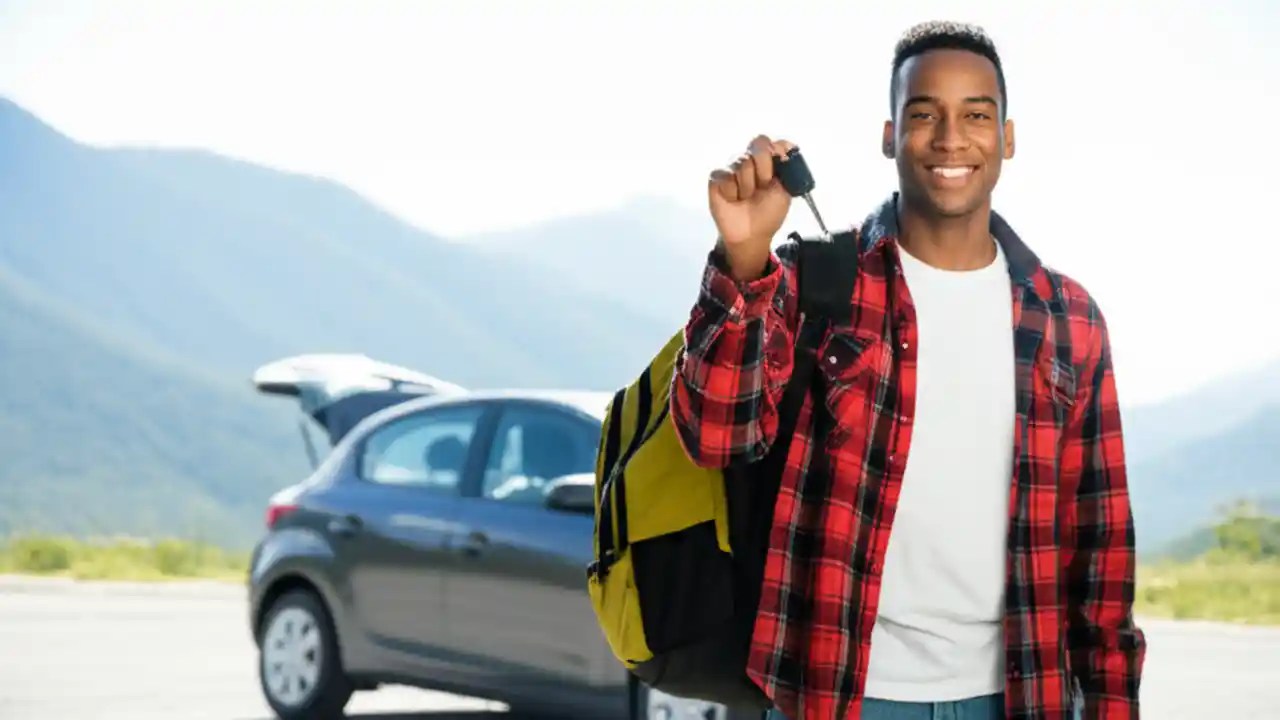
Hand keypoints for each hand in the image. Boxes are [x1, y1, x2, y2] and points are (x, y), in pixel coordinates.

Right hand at [708, 135, 795, 281]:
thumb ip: (788, 168)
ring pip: (741, 163)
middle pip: (757, 147)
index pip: (768, 141)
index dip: (775, 152)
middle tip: (763, 188)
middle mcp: (748, 160)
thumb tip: (786, 146)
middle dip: (764, 171)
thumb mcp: (786, 190)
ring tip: (746, 198)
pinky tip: (733, 200)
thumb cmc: (769, 212)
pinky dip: (732, 192)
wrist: (752, 235)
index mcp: (766, 160)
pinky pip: (725, 176)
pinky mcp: (716, 179)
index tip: (778, 171)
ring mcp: (732, 168)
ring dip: (748, 187)